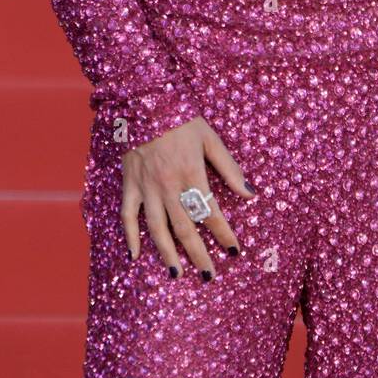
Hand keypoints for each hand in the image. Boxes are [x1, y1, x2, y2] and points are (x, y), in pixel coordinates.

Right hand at [121, 117, 257, 279]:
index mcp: (191, 174)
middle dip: (198, 254)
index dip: (224, 234)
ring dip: (167, 253)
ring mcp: (146, 187)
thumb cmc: (181, 119)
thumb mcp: (210, 138)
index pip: (210, 213)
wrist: (144, 101)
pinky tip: (136, 255)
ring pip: (157, 228)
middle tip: (209, 275)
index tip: (234, 251)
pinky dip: (130, 236)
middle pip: (185, 227)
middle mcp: (168, 186)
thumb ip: (229, 168)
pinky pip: (128, 215)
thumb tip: (249, 194)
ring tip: (177, 274)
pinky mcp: (129, 184)